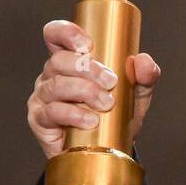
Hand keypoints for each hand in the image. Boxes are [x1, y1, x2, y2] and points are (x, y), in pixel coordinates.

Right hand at [26, 20, 162, 160]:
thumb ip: (145, 76)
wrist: (108, 152)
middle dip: (87, 68)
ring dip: (83, 92)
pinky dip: (73, 115)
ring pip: (56, 85)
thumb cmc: (117, 115)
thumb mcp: (137, 94)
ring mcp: (43, 97)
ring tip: (106, 104)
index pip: (56, 35)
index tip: (87, 45)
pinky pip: (52, 112)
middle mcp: (52, 75)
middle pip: (59, 60)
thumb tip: (143, 61)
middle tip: (111, 82)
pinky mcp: (40, 120)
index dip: (66, 33)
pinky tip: (90, 120)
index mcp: (70, 60)